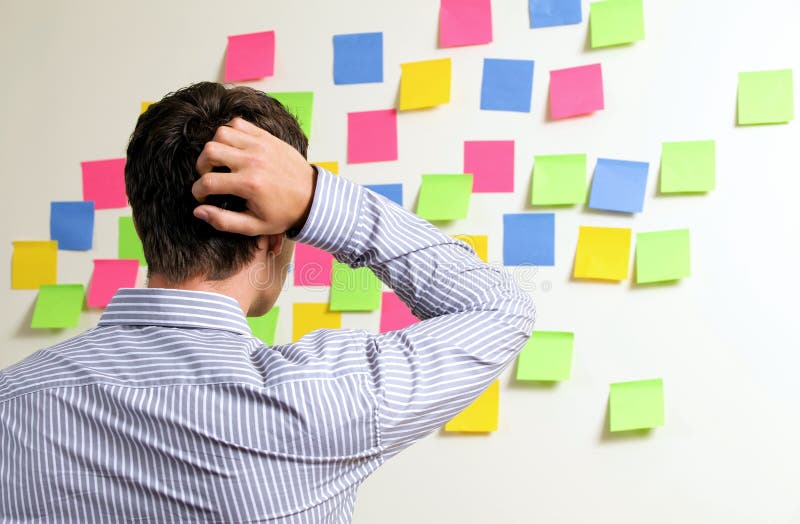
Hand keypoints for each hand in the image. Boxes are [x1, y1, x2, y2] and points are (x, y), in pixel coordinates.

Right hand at [191, 117, 316, 235]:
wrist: (312, 197)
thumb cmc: (284, 213)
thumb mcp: (254, 226)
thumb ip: (224, 221)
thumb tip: (198, 210)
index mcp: (250, 184)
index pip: (208, 181)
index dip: (198, 191)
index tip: (202, 196)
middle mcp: (254, 161)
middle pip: (210, 151)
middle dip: (201, 166)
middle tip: (209, 176)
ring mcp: (260, 145)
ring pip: (221, 133)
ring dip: (215, 147)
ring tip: (221, 162)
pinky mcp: (266, 137)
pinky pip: (238, 123)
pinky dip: (230, 132)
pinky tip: (233, 149)